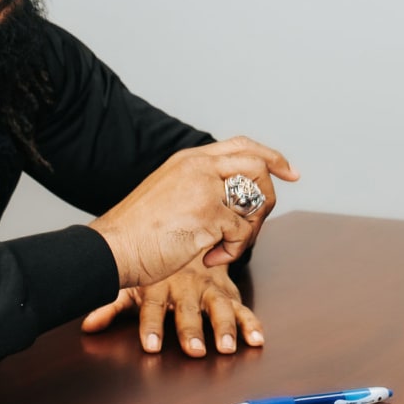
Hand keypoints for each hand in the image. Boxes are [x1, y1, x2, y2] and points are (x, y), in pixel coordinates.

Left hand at [80, 256, 263, 356]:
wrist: (183, 236)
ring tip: (227, 347)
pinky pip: (242, 306)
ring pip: (218, 307)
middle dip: (191, 329)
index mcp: (159, 284)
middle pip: (188, 309)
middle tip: (194, 350)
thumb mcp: (131, 283)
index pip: (152, 307)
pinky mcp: (228, 291)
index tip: (151, 347)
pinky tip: (257, 339)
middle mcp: (186, 285)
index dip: (151, 326)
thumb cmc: (153, 268)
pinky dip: (251, 323)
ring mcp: (209, 287)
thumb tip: (87, 325)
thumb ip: (110, 304)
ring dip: (223, 327)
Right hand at [87, 136, 297, 287]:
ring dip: (249, 230)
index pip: (242, 145)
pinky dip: (232, 252)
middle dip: (268, 198)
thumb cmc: (136, 231)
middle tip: (252, 226)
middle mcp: (198, 167)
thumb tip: (235, 202)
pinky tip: (208, 258)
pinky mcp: (208, 214)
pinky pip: (242, 233)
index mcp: (188, 159)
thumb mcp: (169, 194)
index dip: (272, 156)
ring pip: (256, 201)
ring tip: (223, 247)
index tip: (290, 173)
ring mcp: (204, 188)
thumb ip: (199, 189)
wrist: (113, 247)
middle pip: (259, 166)